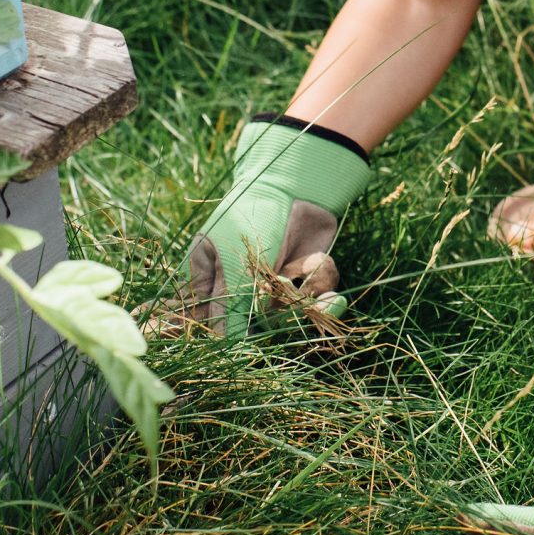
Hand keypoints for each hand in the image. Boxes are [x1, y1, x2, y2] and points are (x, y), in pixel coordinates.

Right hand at [182, 114, 371, 338]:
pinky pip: (313, 300)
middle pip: (252, 324)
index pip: (208, 319)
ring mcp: (272, 281)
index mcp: (209, 274)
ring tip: (310, 276)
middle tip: (286, 296)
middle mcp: (240, 282)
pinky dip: (322, 287)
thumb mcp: (237, 263)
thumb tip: (224, 347)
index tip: (243, 351)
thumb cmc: (255, 216)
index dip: (225, 337)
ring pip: (287, 314)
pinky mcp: (304, 277)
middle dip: (276, 312)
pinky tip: (325, 271)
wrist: (299, 182)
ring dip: (303, 299)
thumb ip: (231, 307)